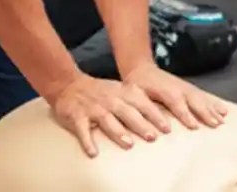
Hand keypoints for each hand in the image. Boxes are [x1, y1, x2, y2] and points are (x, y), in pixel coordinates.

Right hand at [47, 73, 171, 156]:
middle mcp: (110, 100)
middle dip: (141, 124)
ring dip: (118, 132)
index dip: (155, 115)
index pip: (142, 103)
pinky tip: (93, 152)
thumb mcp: (121, 90)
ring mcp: (93, 108)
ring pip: (107, 120)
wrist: (69, 84)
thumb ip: (138, 100)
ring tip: (129, 145)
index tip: (167, 128)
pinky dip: (87, 141)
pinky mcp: (77, 116)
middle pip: (128, 112)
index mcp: (122, 93)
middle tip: (153, 137)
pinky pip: (82, 130)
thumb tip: (161, 114)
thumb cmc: (100, 92)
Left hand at [123, 64, 228, 129]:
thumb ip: (145, 108)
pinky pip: (205, 96)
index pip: (177, 103)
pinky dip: (215, 103)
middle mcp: (179, 88)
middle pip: (195, 100)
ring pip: (202, 98)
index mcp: (166, 90)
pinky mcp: (190, 88)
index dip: (186, 115)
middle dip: (206, 113)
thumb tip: (155, 123)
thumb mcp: (135, 95)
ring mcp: (186, 87)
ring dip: (213, 109)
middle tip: (216, 124)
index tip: (195, 126)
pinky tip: (223, 110)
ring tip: (223, 119)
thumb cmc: (137, 85)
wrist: (142, 69)